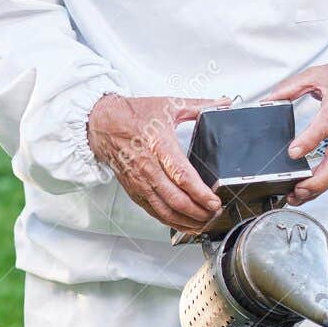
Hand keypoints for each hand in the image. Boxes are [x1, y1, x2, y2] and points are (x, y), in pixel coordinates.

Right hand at [86, 94, 230, 230]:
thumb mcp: (168, 104)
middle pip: (175, 199)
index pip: (181, 175)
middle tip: (215, 214)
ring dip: (186, 221)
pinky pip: (153, 211)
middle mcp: (148, 167)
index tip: (215, 202)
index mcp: (159, 144)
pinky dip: (171, 222)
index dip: (199, 193)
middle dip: (198, 212)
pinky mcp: (134, 190)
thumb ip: (199, 105)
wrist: (102, 123)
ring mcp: (139, 181)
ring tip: (204, 223)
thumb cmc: (134, 114)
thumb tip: (225, 102)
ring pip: (164, 210)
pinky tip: (185, 224)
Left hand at [265, 62, 327, 204]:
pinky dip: (325, 183)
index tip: (293, 153)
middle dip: (318, 179)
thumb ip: (291, 87)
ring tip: (297, 195)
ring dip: (320, 187)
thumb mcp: (317, 75)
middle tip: (298, 189)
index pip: (326, 124)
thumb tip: (268, 101)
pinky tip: (308, 190)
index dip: (310, 140)